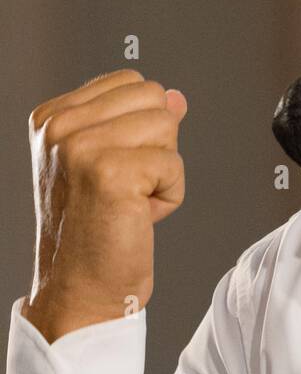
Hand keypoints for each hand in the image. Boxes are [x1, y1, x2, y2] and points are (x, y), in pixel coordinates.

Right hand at [23, 70, 187, 341]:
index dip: (139, 129)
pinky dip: (169, 196)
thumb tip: (176, 97)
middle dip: (155, 145)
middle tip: (123, 189)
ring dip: (162, 171)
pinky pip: (174, 164)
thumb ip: (138, 122)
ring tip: (128, 202)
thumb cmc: (94, 233)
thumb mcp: (109, 164)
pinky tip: (137, 217)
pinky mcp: (110, 173)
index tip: (112, 172)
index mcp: (51, 118)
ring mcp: (80, 147)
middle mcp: (59, 128)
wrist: (80, 291)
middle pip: (153, 97)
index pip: (130, 82)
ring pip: (167, 126)